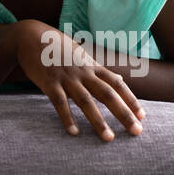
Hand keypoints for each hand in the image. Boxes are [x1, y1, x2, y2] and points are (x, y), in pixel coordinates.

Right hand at [13, 20, 145, 140]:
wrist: (30, 35)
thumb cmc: (57, 47)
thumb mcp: (80, 54)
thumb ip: (97, 69)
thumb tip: (116, 78)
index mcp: (91, 65)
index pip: (116, 84)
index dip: (131, 99)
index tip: (142, 116)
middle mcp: (82, 72)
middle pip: (107, 94)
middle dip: (124, 114)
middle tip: (137, 131)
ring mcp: (66, 77)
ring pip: (86, 101)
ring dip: (98, 121)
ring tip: (108, 138)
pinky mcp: (49, 83)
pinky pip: (59, 103)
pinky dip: (67, 118)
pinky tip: (74, 133)